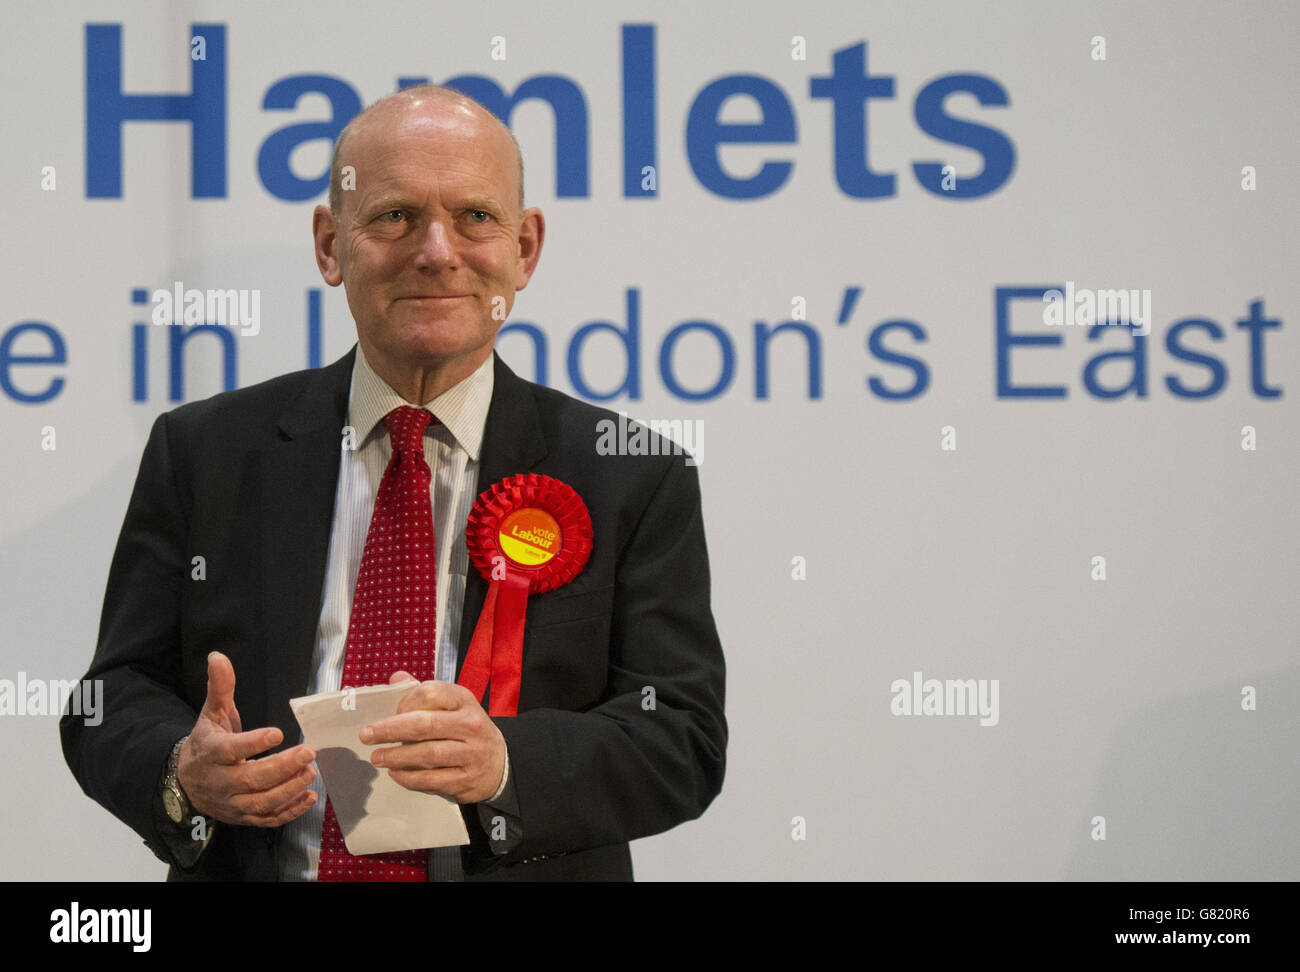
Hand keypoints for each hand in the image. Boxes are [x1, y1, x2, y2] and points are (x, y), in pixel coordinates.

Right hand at [176, 651, 317, 826]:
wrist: (186, 782)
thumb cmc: (207, 742)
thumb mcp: (211, 713)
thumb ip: (220, 687)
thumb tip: (218, 656)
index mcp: (212, 753)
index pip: (231, 749)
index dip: (253, 743)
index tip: (278, 732)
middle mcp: (221, 781)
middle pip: (251, 779)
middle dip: (282, 767)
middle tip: (309, 752)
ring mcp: (232, 803)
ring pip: (261, 802)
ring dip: (288, 789)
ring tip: (312, 772)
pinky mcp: (243, 818)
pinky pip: (266, 820)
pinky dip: (288, 812)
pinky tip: (309, 797)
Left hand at [362, 672, 505, 803]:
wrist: (499, 764)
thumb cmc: (466, 730)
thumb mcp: (454, 705)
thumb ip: (424, 692)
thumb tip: (395, 678)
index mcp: (464, 701)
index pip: (431, 693)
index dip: (405, 702)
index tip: (390, 712)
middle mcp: (471, 725)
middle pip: (425, 725)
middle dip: (390, 730)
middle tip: (366, 736)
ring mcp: (470, 754)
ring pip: (427, 755)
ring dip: (397, 757)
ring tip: (377, 757)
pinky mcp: (465, 779)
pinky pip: (431, 780)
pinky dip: (409, 778)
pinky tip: (395, 774)